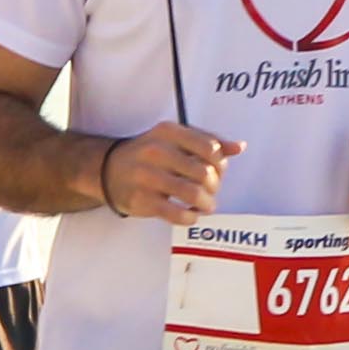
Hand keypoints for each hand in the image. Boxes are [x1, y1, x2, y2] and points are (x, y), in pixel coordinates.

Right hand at [99, 123, 236, 222]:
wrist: (109, 170)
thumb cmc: (151, 155)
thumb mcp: (175, 140)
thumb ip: (207, 142)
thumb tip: (240, 147)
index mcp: (169, 132)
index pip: (210, 148)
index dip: (221, 164)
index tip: (217, 171)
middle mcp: (156, 151)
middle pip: (204, 172)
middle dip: (214, 186)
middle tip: (212, 191)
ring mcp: (147, 176)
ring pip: (193, 194)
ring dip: (206, 203)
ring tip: (206, 204)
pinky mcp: (142, 200)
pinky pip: (177, 214)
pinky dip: (190, 217)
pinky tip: (190, 214)